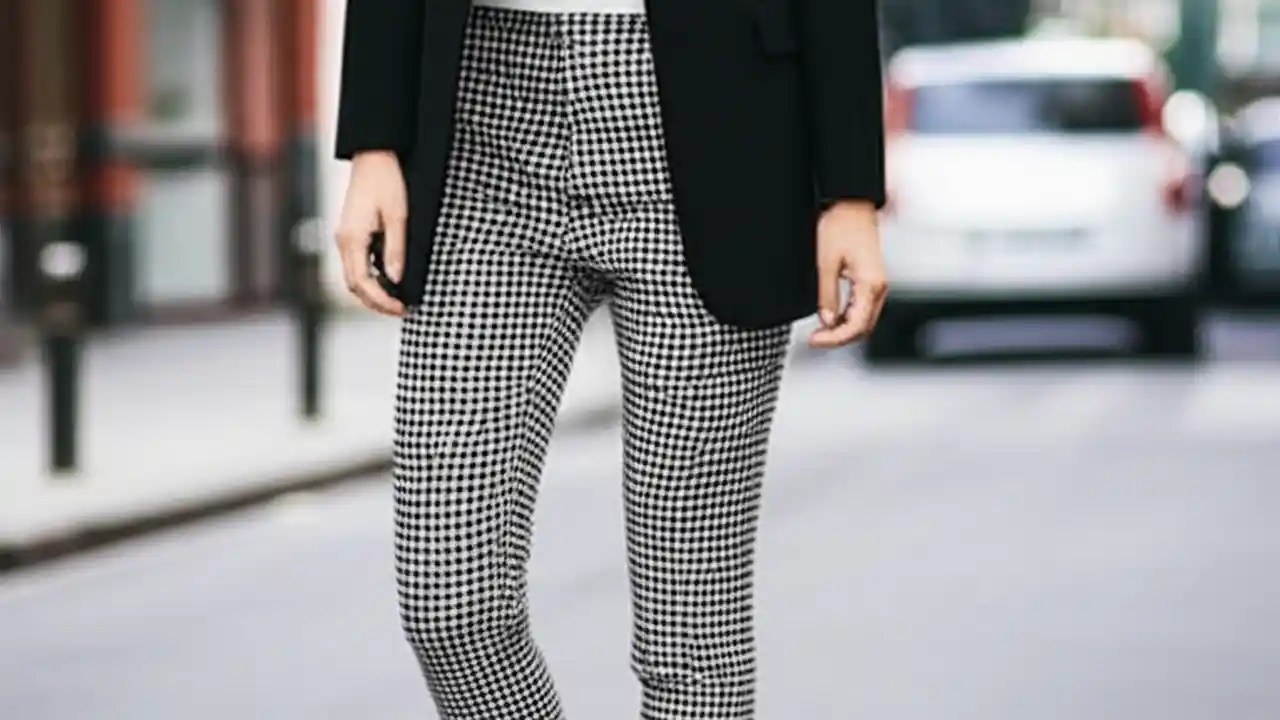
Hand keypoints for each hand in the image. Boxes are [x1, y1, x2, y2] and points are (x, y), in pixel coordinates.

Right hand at [335, 150, 407, 315]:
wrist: (373, 156)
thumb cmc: (387, 182)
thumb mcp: (398, 216)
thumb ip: (396, 249)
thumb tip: (396, 280)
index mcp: (352, 238)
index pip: (362, 282)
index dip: (381, 300)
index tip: (402, 308)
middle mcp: (343, 241)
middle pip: (354, 285)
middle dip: (376, 302)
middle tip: (402, 310)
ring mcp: (344, 238)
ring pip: (353, 277)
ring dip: (372, 293)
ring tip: (396, 300)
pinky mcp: (350, 234)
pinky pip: (356, 264)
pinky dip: (370, 279)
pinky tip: (388, 281)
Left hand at [809, 199, 888, 347]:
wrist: (851, 204)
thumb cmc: (839, 226)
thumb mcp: (825, 263)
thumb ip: (827, 296)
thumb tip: (827, 321)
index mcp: (871, 284)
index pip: (855, 326)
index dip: (834, 339)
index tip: (813, 340)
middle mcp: (879, 287)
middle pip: (863, 327)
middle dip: (839, 338)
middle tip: (814, 339)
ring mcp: (878, 284)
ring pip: (864, 320)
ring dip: (843, 329)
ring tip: (819, 330)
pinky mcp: (872, 280)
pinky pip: (863, 308)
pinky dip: (847, 317)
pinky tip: (830, 317)